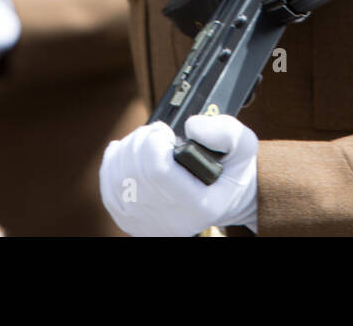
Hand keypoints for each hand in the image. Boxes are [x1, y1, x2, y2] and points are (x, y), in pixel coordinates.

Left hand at [99, 115, 258, 236]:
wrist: (224, 199)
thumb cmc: (232, 171)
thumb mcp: (244, 147)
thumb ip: (226, 132)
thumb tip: (192, 126)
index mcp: (199, 205)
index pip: (157, 169)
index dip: (155, 140)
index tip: (168, 132)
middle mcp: (171, 221)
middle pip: (135, 171)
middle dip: (141, 140)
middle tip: (158, 132)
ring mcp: (149, 226)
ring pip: (118, 180)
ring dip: (127, 149)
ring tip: (146, 141)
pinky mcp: (134, 223)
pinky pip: (109, 192)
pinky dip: (112, 165)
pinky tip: (124, 152)